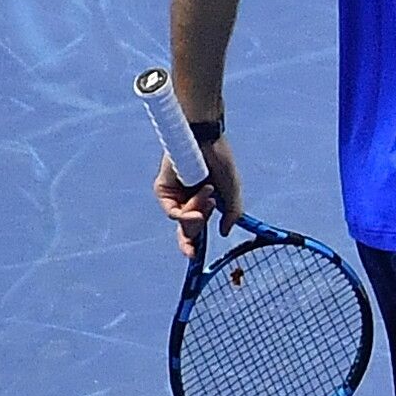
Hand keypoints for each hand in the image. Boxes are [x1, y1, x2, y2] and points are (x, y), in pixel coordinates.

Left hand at [155, 137, 241, 257]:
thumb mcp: (232, 191)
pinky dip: (187, 210)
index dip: (193, 245)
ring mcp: (173, 196)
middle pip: (185, 231)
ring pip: (181, 222)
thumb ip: (232, 213)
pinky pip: (172, 212)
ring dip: (198, 214)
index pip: (194, 230)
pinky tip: (199, 197)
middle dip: (192, 238)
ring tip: (209, 193)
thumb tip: (224, 233)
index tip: (194, 257)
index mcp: (201, 203)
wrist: (206, 138)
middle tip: (194, 247)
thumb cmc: (221, 159)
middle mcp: (185, 201)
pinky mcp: (163, 190)